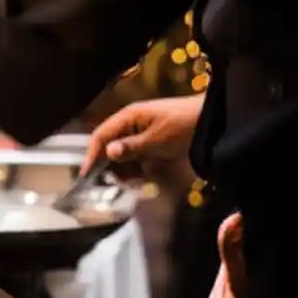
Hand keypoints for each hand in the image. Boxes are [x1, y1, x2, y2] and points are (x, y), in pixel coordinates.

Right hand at [82, 96, 204, 183]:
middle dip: (112, 165)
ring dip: (125, 169)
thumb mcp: (157, 139)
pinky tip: (144, 175)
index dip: (91, 155)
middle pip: (109, 147)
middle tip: (121, 181)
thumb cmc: (184, 126)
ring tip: (138, 178)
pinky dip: (136, 167)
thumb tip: (107, 153)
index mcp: (128, 117)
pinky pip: (134, 156)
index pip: (101, 136)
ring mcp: (140, 132)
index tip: (86, 175)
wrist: (212, 121)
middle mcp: (130, 124)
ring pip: (121, 154)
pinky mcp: (150, 141)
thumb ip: (131, 147)